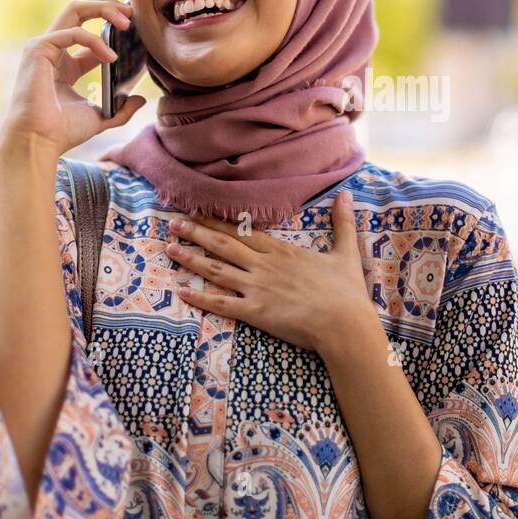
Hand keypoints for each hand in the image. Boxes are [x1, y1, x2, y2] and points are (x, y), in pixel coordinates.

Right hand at [0, 0, 146, 162]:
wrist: (39, 141)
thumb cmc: (62, 132)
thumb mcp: (101, 117)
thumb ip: (121, 108)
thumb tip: (140, 99)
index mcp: (65, 64)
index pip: (90, 34)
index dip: (113, 27)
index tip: (137, 30)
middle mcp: (53, 50)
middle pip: (80, 11)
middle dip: (107, 5)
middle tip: (132, 12)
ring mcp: (44, 47)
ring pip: (74, 9)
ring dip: (104, 9)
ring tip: (127, 23)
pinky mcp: (39, 49)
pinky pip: (73, 32)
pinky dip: (95, 40)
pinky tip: (111, 57)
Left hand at [164, 190, 379, 358]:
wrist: (344, 323)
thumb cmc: (346, 291)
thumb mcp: (346, 252)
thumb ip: (343, 223)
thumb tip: (348, 195)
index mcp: (283, 251)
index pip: (244, 231)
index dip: (219, 220)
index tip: (199, 210)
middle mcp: (264, 265)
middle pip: (223, 245)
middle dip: (196, 232)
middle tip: (173, 222)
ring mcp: (257, 288)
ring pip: (217, 270)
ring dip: (191, 258)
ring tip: (170, 248)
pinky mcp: (255, 312)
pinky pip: (221, 304)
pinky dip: (200, 297)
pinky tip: (182, 291)